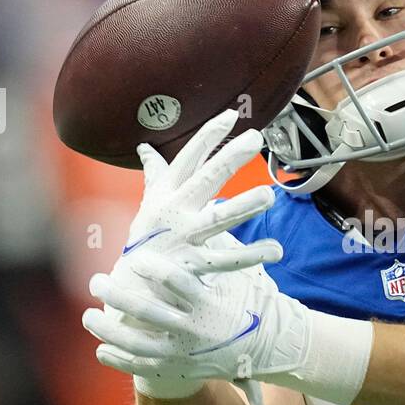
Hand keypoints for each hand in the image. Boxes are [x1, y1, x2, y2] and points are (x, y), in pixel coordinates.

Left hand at [85, 244, 307, 386]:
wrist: (268, 346)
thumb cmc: (250, 299)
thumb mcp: (242, 271)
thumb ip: (218, 244)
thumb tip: (205, 202)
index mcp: (209, 300)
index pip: (176, 281)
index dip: (153, 268)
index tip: (134, 256)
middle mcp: (194, 327)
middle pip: (148, 311)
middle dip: (118, 296)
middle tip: (96, 281)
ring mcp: (185, 351)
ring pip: (138, 343)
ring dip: (108, 329)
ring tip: (88, 317)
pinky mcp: (179, 367)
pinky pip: (142, 365)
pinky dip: (120, 357)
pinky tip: (101, 348)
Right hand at [87, 109, 281, 396]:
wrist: (129, 289)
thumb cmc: (144, 242)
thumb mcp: (147, 206)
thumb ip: (155, 176)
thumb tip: (145, 148)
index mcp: (165, 195)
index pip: (188, 158)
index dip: (208, 136)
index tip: (232, 116)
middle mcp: (173, 213)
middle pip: (205, 180)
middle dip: (229, 158)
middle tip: (256, 140)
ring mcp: (183, 240)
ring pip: (217, 219)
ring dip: (244, 206)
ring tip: (270, 195)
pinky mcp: (192, 267)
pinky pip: (226, 261)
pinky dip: (250, 256)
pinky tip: (275, 249)